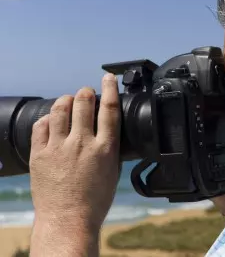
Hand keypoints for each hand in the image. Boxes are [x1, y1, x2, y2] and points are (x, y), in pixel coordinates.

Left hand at [29, 73, 120, 256]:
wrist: (68, 219)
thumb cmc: (95, 200)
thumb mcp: (113, 171)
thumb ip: (111, 148)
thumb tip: (110, 131)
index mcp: (105, 148)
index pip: (109, 109)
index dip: (109, 88)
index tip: (108, 78)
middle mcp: (82, 143)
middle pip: (83, 103)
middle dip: (86, 92)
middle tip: (87, 93)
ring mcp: (59, 148)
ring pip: (60, 109)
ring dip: (66, 100)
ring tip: (69, 101)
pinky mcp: (39, 155)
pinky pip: (41, 126)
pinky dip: (48, 118)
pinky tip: (52, 120)